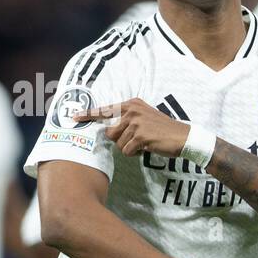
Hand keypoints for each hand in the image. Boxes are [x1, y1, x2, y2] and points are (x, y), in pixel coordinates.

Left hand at [74, 99, 192, 157]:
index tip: (74, 117)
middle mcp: (131, 110)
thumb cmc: (162, 130)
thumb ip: (126, 121)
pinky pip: (126, 151)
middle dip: (121, 141)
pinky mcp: (140, 135)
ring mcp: (135, 122)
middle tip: (137, 140)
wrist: (183, 137)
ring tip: (144, 143)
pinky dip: (135, 153)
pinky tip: (147, 147)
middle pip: (110, 133)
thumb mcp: (144, 118)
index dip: (88, 115)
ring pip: (119, 144)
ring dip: (130, 148)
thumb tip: (107, 132)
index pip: (105, 110)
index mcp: (131, 104)